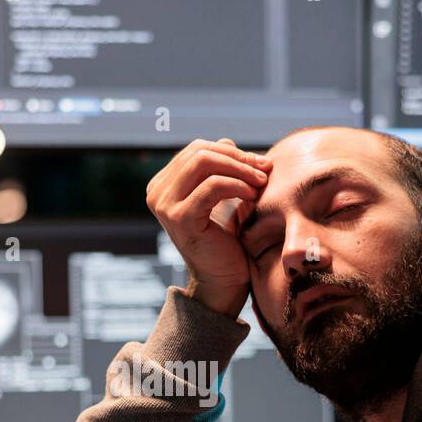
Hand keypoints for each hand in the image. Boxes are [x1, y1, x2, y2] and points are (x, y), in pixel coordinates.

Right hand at [146, 137, 271, 317]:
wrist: (223, 280)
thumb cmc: (226, 240)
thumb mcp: (222, 198)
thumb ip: (220, 170)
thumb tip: (227, 141)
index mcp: (162, 185)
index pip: (197, 149)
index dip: (232, 152)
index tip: (260, 165)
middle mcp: (156, 193)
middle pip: (200, 152)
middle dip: (238, 158)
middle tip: (265, 170)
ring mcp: (164, 206)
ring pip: (204, 163)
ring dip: (240, 169)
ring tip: (261, 183)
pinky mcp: (179, 218)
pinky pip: (212, 186)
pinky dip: (237, 185)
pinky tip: (252, 196)